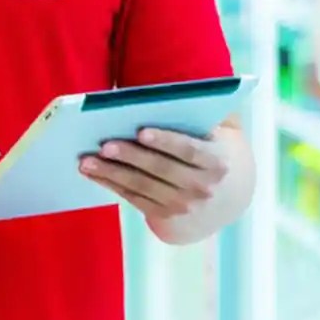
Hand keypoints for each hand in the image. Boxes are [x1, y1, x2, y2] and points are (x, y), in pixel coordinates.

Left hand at [79, 127, 227, 220]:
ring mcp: (183, 207)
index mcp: (217, 162)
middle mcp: (202, 188)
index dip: (165, 141)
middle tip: (104, 144)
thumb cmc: (217, 151)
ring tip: (87, 161)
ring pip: (143, 188)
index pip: (188, 150)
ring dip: (112, 174)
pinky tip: (94, 174)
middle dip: (131, 157)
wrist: (232, 198)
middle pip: (161, 170)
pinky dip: (113, 186)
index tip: (141, 131)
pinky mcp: (166, 219)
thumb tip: (171, 100)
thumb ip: (206, 117)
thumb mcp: (223, 133)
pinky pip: (135, 200)